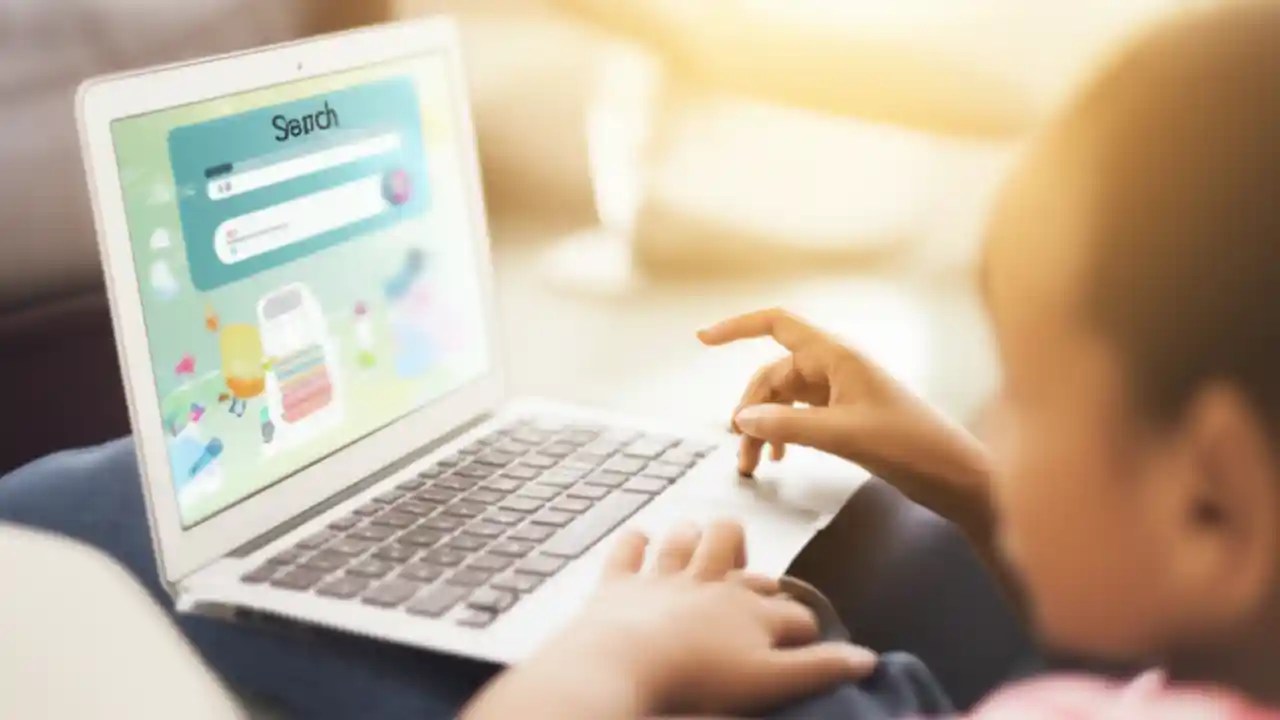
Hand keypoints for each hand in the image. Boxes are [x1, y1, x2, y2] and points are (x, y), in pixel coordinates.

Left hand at [463, 520, 874, 719]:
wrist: (624, 665)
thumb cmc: (700, 679)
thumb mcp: (769, 682)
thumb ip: (818, 669)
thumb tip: (867, 659)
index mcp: (749, 610)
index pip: (792, 611)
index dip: (805, 624)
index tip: (807, 636)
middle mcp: (710, 582)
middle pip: (734, 548)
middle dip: (745, 555)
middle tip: (747, 574)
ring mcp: (662, 578)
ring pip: (684, 539)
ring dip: (692, 537)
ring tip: (697, 540)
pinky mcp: (618, 584)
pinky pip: (627, 552)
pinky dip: (634, 543)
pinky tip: (639, 537)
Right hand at [699, 308, 993, 527]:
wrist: (955, 476)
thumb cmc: (911, 446)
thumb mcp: (844, 435)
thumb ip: (789, 425)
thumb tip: (741, 418)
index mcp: (838, 355)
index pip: (777, 324)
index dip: (738, 326)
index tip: (703, 340)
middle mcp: (836, 366)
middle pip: (773, 374)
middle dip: (750, 409)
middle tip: (739, 452)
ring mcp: (841, 390)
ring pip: (784, 399)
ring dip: (763, 427)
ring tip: (753, 465)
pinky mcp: (847, 414)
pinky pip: (801, 415)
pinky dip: (783, 432)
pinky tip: (778, 458)